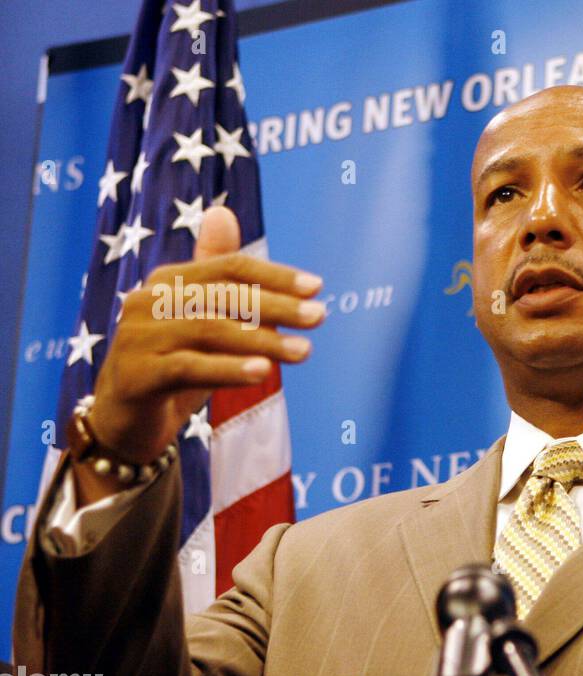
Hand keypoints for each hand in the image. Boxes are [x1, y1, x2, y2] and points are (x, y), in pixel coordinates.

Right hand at [73, 206, 323, 505]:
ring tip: (304, 351)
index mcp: (169, 281)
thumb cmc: (174, 365)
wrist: (125, 421)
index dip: (274, 275)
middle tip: (320, 316)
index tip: (317, 287)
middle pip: (223, 296)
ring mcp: (138, 337)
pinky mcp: (136, 375)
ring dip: (263, 341)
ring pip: (210, 330)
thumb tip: (224, 211)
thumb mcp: (203, 321)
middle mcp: (148, 301)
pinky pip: (189, 368)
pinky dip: (229, 369)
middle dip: (277, 306)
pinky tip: (264, 374)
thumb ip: (220, 279)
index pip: (229, 267)